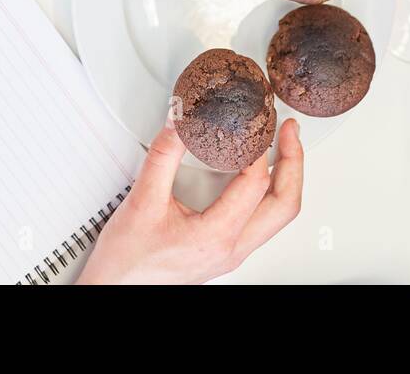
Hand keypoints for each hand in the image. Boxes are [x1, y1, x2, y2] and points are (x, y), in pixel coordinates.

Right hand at [77, 119, 302, 283]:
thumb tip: (180, 121)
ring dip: (287, 179)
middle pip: (285, 205)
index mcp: (215, 237)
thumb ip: (163, 155)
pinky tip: (259, 174)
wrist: (115, 289)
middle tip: (290, 131)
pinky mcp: (225, 251)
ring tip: (284, 148)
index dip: (259, 150)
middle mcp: (231, 249)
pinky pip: (262, 221)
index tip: (254, 125)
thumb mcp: (141, 200)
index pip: (255, 186)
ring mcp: (232, 253)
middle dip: (294, 163)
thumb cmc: (127, 261)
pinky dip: (269, 193)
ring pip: (278, 216)